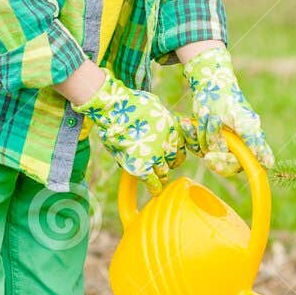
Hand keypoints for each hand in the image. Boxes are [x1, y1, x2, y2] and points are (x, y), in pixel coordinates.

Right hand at [72, 70, 190, 192]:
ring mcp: (155, 155)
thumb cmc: (130, 104)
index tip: (168, 154)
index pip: (181, 147)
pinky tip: (154, 190)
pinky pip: (152, 182)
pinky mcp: (141, 166)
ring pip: (163, 173)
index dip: (174, 152)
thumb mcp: (154, 105)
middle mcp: (168, 143)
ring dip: (160, 175)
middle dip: (167, 163)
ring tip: (155, 178)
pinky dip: (154, 187)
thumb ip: (161, 116)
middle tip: (159, 165)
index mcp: (173, 128)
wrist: (114, 109)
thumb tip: (161, 118)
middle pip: (174, 161)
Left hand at [180, 44, 273, 176]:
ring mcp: (217, 145)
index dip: (224, 165)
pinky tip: (185, 122)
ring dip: (202, 129)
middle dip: (211, 140)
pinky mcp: (203, 140)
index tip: (211, 157)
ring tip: (205, 111)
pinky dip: (189, 132)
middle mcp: (233, 149)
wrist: (212, 87)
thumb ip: (254, 140)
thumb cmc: (231, 102)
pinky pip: (193, 143)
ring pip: (204, 150)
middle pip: (217, 161)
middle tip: (212, 120)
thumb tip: (268, 163)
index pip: (235, 167)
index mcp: (246, 146)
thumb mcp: (243, 120)